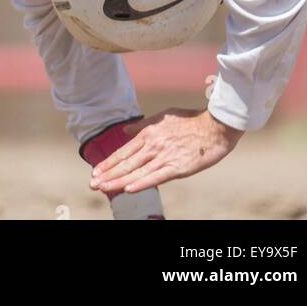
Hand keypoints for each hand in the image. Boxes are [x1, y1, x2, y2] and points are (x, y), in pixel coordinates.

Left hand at [89, 107, 243, 193]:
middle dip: (108, 174)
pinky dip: (142, 182)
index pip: (123, 151)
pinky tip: (129, 188)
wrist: (214, 126)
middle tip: (92, 184)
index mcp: (148, 133)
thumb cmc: (190, 120)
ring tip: (103, 188)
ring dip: (118, 181)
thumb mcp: (162, 117)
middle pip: (126, 163)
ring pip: (136, 171)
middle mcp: (153, 145)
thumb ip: (143, 126)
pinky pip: (156, 177)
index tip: (95, 171)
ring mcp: (164, 156)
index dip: (108, 163)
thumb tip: (126, 131)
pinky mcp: (177, 167)